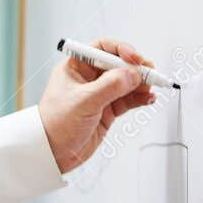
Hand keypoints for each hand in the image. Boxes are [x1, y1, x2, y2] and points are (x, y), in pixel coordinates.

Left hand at [38, 38, 157, 172]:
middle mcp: (88, 78)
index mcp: (75, 67)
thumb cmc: (55, 125)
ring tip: (151, 88)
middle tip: (150, 73)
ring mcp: (99, 94)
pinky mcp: (107, 111)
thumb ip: (110, 86)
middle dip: (135, 68)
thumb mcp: (83, 101)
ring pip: (126, 82)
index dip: (120, 50)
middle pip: (118, 64)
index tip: (134, 58)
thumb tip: (133, 74)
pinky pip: (128, 99)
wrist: (51, 153)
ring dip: (141, 84)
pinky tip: (148, 99)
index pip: (102, 48)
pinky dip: (140, 98)